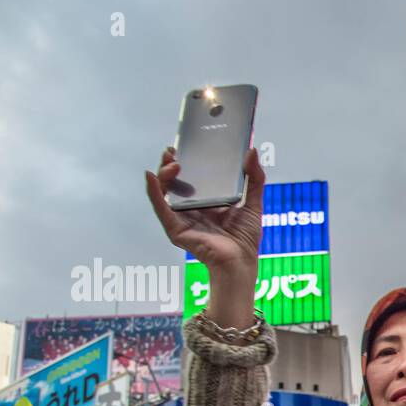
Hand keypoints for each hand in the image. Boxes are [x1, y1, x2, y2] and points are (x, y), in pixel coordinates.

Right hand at [145, 147, 264, 328]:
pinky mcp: (175, 228)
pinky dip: (153, 192)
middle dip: (171, 163)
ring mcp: (181, 217)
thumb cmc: (245, 238)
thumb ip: (254, 178)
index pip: (192, 176)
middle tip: (174, 150)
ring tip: (171, 161)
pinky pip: (160, 207)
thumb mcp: (253, 202)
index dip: (187, 159)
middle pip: (175, 181)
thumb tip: (252, 150)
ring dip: (163, 173)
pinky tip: (150, 176)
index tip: (186, 144)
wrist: (241, 262)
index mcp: (206, 200)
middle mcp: (191, 208)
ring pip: (165, 191)